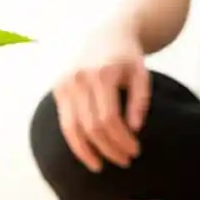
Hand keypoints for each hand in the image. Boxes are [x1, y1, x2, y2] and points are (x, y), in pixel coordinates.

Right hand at [52, 27, 150, 171]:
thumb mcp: (141, 75)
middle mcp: (79, 78)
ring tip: (101, 166)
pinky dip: (75, 142)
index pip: (109, 119)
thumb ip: (140, 101)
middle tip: (125, 160)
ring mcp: (65, 84)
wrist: (105, 34)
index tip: (135, 151)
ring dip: (88, 152)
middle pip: (91, 127)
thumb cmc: (127, 57)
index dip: (122, 140)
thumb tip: (135, 130)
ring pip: (73, 129)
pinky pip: (65, 123)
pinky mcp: (58, 89)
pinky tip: (89, 154)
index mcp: (101, 74)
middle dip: (109, 148)